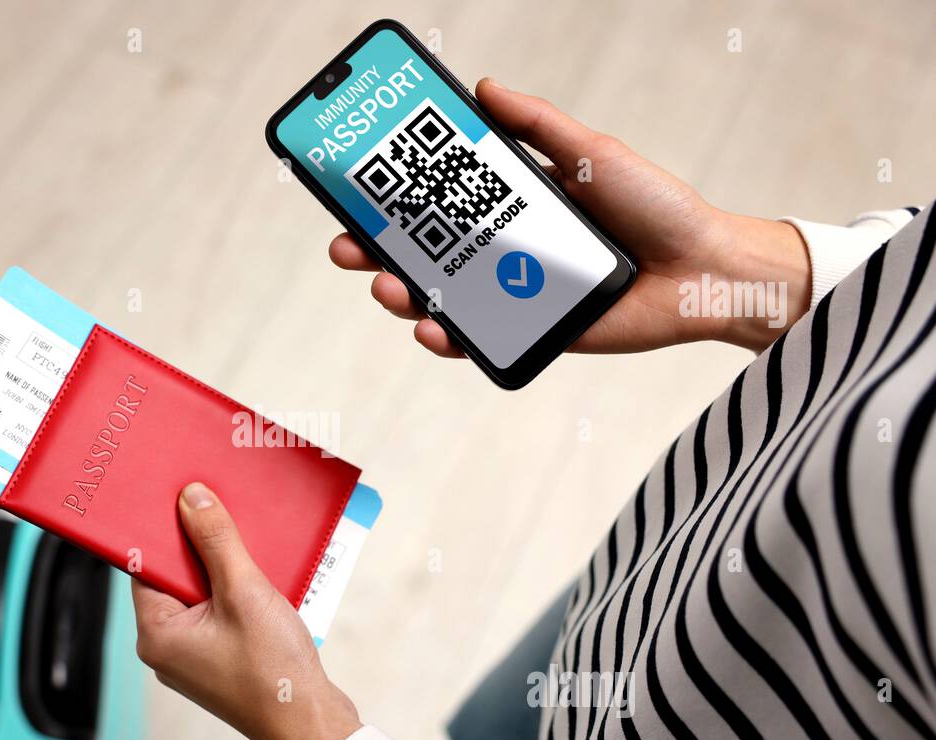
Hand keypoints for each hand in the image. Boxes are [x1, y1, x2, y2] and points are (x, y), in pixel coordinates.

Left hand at [132, 482, 361, 739]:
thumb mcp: (244, 592)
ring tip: (244, 538)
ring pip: (200, 594)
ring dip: (222, 566)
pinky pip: (220, 613)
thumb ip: (216, 541)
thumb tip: (191, 499)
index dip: (161, 530)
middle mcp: (167, 648)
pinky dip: (236, 591)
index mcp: (157, 635)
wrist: (311, 726)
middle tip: (216, 506)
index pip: (143, 566)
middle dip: (198, 544)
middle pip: (173, 578)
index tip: (176, 496)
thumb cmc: (273, 671)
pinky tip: (260, 573)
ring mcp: (195, 658)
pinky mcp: (221, 662)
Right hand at [329, 78, 810, 355]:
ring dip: (401, 294)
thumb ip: (537, 124)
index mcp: (512, 203)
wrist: (705, 270)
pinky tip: (432, 327)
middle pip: (423, 251)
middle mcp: (504, 249)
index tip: (357, 188)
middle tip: (348, 246)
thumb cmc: (656, 207)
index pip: (437, 198)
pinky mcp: (532, 332)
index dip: (393, 196)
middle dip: (375, 250)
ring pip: (439, 296)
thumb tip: (483, 86)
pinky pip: (479, 338)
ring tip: (388, 288)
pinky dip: (447, 336)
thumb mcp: (591, 153)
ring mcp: (513, 294)